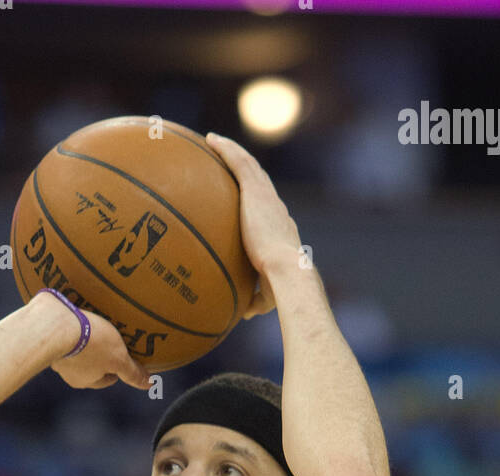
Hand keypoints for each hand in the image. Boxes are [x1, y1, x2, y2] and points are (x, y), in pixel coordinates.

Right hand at [50, 308, 151, 390]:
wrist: (53, 323)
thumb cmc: (90, 343)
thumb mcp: (118, 358)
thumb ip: (132, 372)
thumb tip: (149, 384)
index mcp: (84, 381)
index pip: (106, 379)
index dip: (118, 368)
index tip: (123, 353)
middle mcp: (67, 371)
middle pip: (90, 364)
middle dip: (101, 353)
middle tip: (111, 336)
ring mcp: (54, 353)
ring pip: (75, 349)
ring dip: (85, 339)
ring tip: (95, 322)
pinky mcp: (45, 335)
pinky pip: (62, 333)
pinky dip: (71, 327)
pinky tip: (78, 314)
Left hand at [205, 132, 303, 317]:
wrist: (287, 273)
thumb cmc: (281, 288)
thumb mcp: (267, 296)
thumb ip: (256, 299)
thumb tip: (243, 312)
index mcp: (279, 229)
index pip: (267, 210)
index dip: (257, 201)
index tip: (246, 198)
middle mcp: (276, 208)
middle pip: (259, 183)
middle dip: (246, 171)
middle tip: (229, 162)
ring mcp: (267, 197)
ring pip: (249, 166)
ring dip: (233, 152)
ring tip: (214, 142)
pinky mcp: (257, 191)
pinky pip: (239, 162)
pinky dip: (226, 149)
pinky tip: (211, 140)